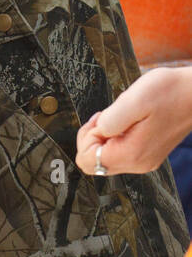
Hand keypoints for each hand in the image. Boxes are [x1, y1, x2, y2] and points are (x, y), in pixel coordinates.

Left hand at [75, 67, 191, 175]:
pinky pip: (120, 151)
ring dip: (105, 135)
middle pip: (95, 163)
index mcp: (132, 154)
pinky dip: (116, 136)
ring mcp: (145, 160)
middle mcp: (138, 163)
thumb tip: (98, 132)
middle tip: (107, 115)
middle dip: (93, 137)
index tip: (101, 118)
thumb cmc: (168, 92)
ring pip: (107, 158)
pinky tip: (128, 119)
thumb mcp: (134, 100)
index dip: (86, 136)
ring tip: (120, 114)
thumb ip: (110, 121)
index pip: (87, 161)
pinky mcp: (149, 153)